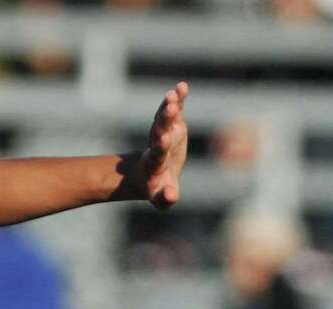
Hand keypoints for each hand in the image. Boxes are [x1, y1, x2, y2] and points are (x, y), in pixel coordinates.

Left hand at [134, 82, 188, 209]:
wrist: (149, 173)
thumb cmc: (157, 188)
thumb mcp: (161, 198)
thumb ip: (165, 198)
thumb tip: (171, 196)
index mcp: (155, 163)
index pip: (157, 153)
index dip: (161, 146)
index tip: (165, 139)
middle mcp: (156, 145)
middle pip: (159, 131)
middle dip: (164, 120)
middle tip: (169, 109)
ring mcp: (163, 132)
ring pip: (164, 118)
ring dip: (168, 106)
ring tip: (173, 94)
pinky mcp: (172, 125)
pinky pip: (175, 110)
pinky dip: (178, 99)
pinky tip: (182, 86)